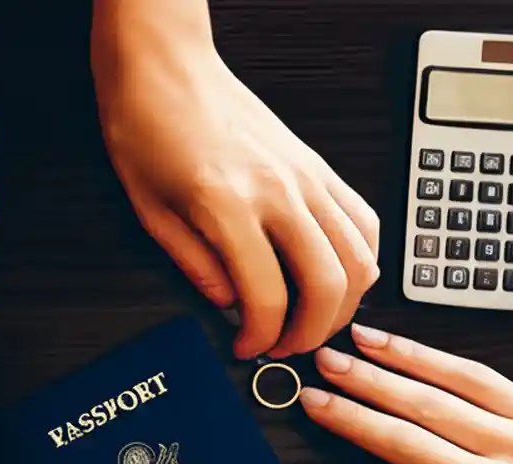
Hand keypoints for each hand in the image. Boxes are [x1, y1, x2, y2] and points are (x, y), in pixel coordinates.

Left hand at [91, 0, 378, 358]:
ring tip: (310, 319)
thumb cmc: (148, 126)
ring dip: (342, 302)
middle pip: (328, 284)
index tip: (246, 347)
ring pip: (359, 257)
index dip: (261, 337)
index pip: (267, 296)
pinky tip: (336, 275)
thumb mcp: (149, 211)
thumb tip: (228, 305)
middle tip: (284, 345)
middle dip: (311, 333)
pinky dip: (360, 258)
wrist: (165, 67)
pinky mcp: (318, 165)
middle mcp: (278, 189)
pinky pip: (364, 220)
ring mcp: (306, 175)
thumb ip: (194, 265)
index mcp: (227, 204)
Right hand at [301, 325, 512, 463]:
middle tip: (323, 360)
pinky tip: (426, 353)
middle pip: (422, 401)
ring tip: (363, 338)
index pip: (402, 444)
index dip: (351, 420)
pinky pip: (493, 377)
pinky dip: (451, 360)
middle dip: (365, 378)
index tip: (315, 403)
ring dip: (404, 354)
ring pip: (457, 376)